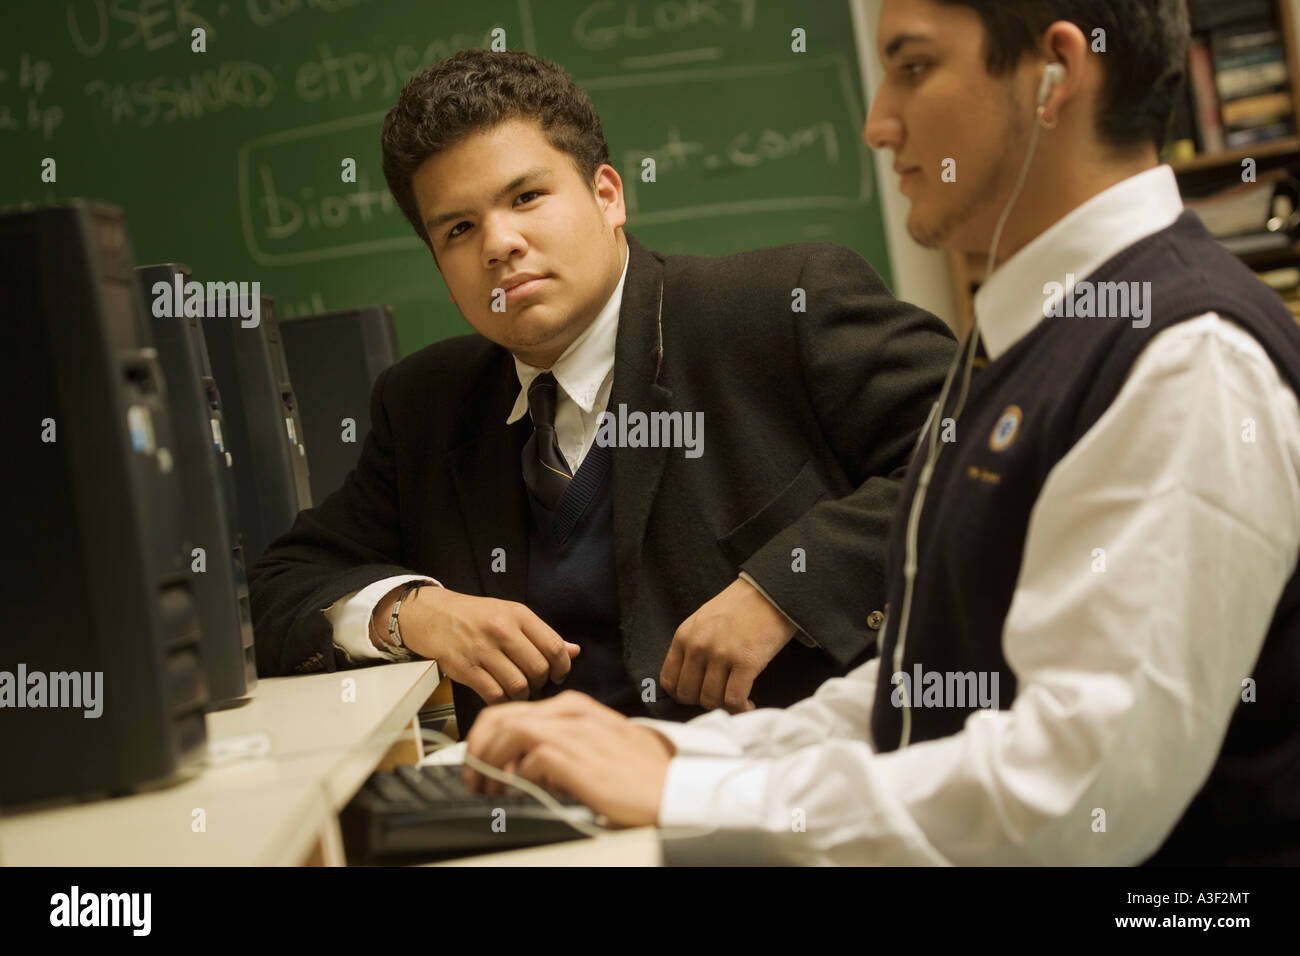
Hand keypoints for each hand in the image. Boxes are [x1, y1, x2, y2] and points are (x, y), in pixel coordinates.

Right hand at [387, 587, 579, 704]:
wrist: (434, 615)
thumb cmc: (475, 617)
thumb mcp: (511, 615)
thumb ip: (542, 635)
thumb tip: (574, 651)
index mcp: (518, 614)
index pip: (553, 646)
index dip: (562, 667)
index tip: (558, 675)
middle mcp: (501, 630)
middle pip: (538, 669)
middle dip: (540, 682)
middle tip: (534, 682)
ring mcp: (482, 650)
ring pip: (518, 685)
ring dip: (522, 694)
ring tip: (517, 689)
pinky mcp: (465, 668)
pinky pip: (495, 694)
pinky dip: (502, 701)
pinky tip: (501, 695)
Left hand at [462, 690, 674, 826]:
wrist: (672, 790)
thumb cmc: (640, 774)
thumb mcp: (599, 745)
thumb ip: (565, 744)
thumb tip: (525, 763)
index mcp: (575, 708)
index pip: (512, 710)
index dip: (487, 736)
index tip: (481, 760)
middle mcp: (571, 715)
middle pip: (502, 716)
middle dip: (478, 746)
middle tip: (474, 775)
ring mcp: (573, 734)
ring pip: (508, 732)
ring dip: (488, 762)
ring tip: (487, 787)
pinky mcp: (575, 759)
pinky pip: (527, 760)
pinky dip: (515, 777)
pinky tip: (517, 792)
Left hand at [660, 577, 796, 712]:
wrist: (770, 590)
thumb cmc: (739, 607)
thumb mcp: (703, 620)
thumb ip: (692, 647)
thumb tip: (690, 680)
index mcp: (684, 636)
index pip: (669, 681)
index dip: (683, 694)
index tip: (699, 694)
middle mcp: (698, 646)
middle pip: (688, 695)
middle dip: (703, 702)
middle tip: (720, 697)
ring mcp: (721, 654)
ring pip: (711, 700)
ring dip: (724, 707)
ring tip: (736, 701)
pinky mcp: (746, 661)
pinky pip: (734, 699)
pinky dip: (741, 708)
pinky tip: (749, 703)